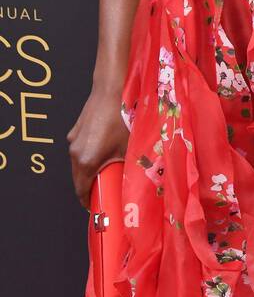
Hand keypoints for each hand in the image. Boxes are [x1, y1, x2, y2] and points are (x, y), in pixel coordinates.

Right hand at [67, 82, 128, 209]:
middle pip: (78, 178)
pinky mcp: (75, 130)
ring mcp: (73, 140)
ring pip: (78, 163)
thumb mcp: (129, 148)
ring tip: (107, 171)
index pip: (81, 190)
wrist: (111, 90)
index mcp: (87, 161)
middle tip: (105, 191)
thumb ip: (129, 167)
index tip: (97, 206)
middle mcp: (75, 152)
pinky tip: (105, 150)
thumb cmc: (122, 118)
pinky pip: (80, 149)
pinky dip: (88, 155)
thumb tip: (138, 181)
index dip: (89, 201)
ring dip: (90, 170)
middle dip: (90, 187)